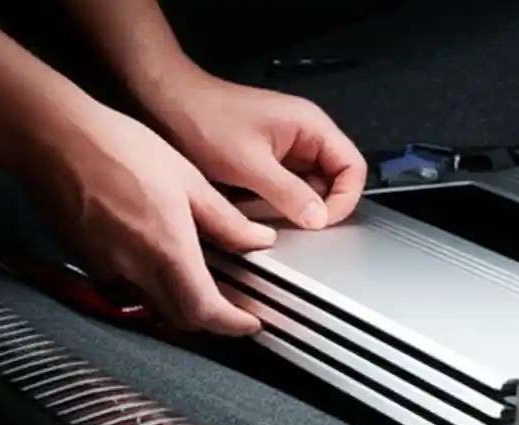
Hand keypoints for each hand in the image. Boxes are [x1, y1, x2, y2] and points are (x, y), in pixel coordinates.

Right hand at [24, 103, 276, 335]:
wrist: (51, 138)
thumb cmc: (119, 148)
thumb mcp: (188, 179)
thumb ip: (226, 219)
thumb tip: (259, 241)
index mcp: (166, 251)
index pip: (204, 312)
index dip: (231, 325)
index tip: (250, 323)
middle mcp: (134, 270)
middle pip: (179, 317)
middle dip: (209, 320)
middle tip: (233, 306)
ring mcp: (106, 270)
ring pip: (152, 306)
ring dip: (179, 305)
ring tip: (201, 283)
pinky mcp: (87, 262)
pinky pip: (126, 289)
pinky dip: (150, 287)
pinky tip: (159, 261)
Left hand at [143, 71, 366, 228]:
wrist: (165, 104)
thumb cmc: (203, 118)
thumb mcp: (249, 164)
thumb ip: (289, 194)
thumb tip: (318, 219)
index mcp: (311, 126)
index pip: (353, 168)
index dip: (344, 199)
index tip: (321, 222)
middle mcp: (305, 135)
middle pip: (335, 180)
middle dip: (319, 206)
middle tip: (297, 226)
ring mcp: (287, 148)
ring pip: (310, 188)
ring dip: (296, 207)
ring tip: (272, 216)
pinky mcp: (269, 160)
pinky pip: (287, 187)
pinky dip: (278, 203)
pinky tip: (259, 209)